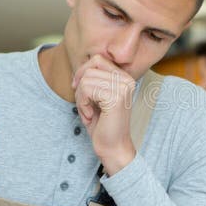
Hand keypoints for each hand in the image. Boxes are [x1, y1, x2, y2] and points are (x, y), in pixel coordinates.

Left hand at [72, 55, 136, 174]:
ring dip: (80, 97)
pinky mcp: (116, 97)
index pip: (98, 59)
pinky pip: (86, 90)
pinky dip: (82, 104)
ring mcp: (123, 88)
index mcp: (125, 77)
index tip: (77, 88)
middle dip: (80, 86)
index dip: (83, 71)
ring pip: (86, 79)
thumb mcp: (97, 96)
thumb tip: (82, 65)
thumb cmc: (102, 124)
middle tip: (84, 103)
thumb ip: (93, 79)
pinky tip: (90, 115)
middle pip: (90, 67)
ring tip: (89, 112)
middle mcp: (127, 80)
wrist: (113, 147)